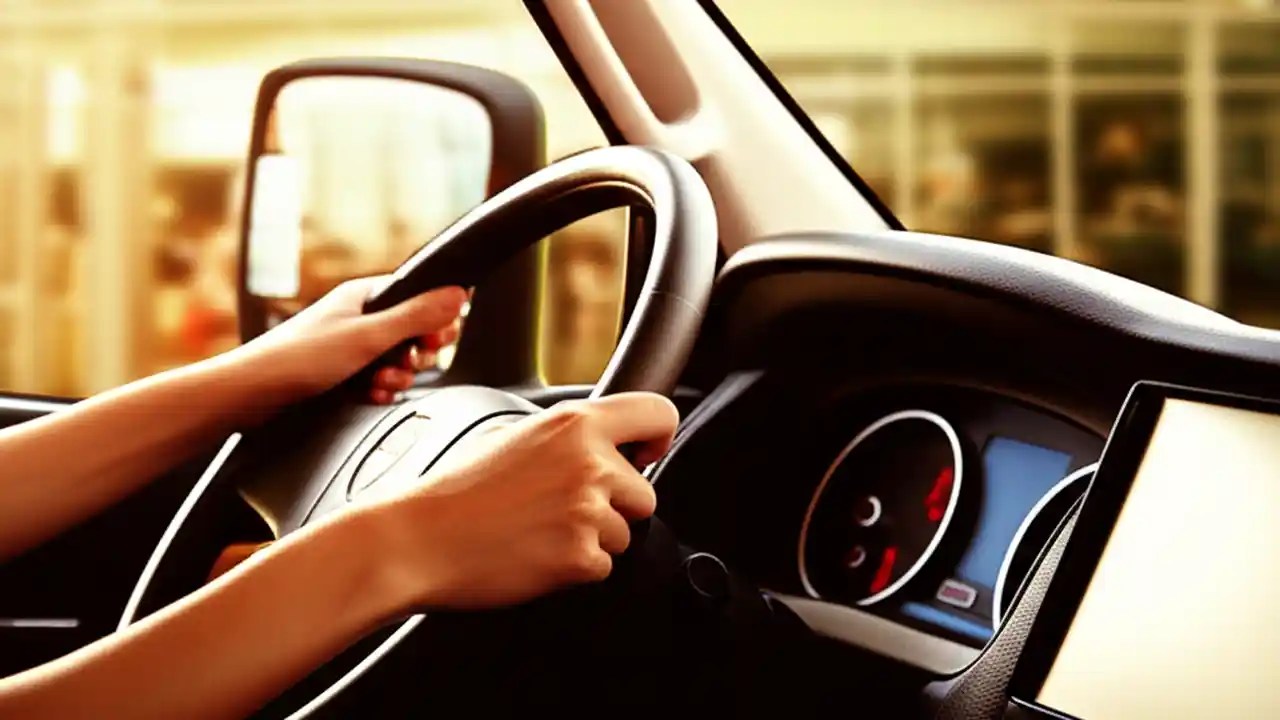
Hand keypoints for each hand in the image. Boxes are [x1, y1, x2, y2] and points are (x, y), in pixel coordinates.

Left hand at [231, 277, 466, 404]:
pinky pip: (377, 379)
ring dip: (397, 375)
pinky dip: (379, 389)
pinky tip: (371, 394)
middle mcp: (359, 316)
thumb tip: (458, 294)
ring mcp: (350, 345)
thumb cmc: (299, 357)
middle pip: (412, 332)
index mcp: (365, 295)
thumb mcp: (368, 335)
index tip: (436, 339)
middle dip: (416, 354)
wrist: (252, 393)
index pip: (419, 298)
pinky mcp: (342, 372)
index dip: (434, 320)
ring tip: (382, 382)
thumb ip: (416, 316)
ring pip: (396, 360)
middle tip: (407, 362)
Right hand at [365, 392, 678, 610]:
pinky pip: (601, 568)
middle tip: (560, 509)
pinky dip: (574, 569)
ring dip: (590, 539)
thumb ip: (565, 437)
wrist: (416, 540)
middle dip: (615, 507)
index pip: (656, 413)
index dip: (660, 435)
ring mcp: (588, 511)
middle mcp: (589, 463)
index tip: (650, 452)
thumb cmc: (454, 491)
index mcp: (574, 424)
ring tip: (538, 531)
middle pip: (645, 494)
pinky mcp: (581, 557)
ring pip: (623, 534)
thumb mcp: (513, 434)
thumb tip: (604, 446)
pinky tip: (535, 554)